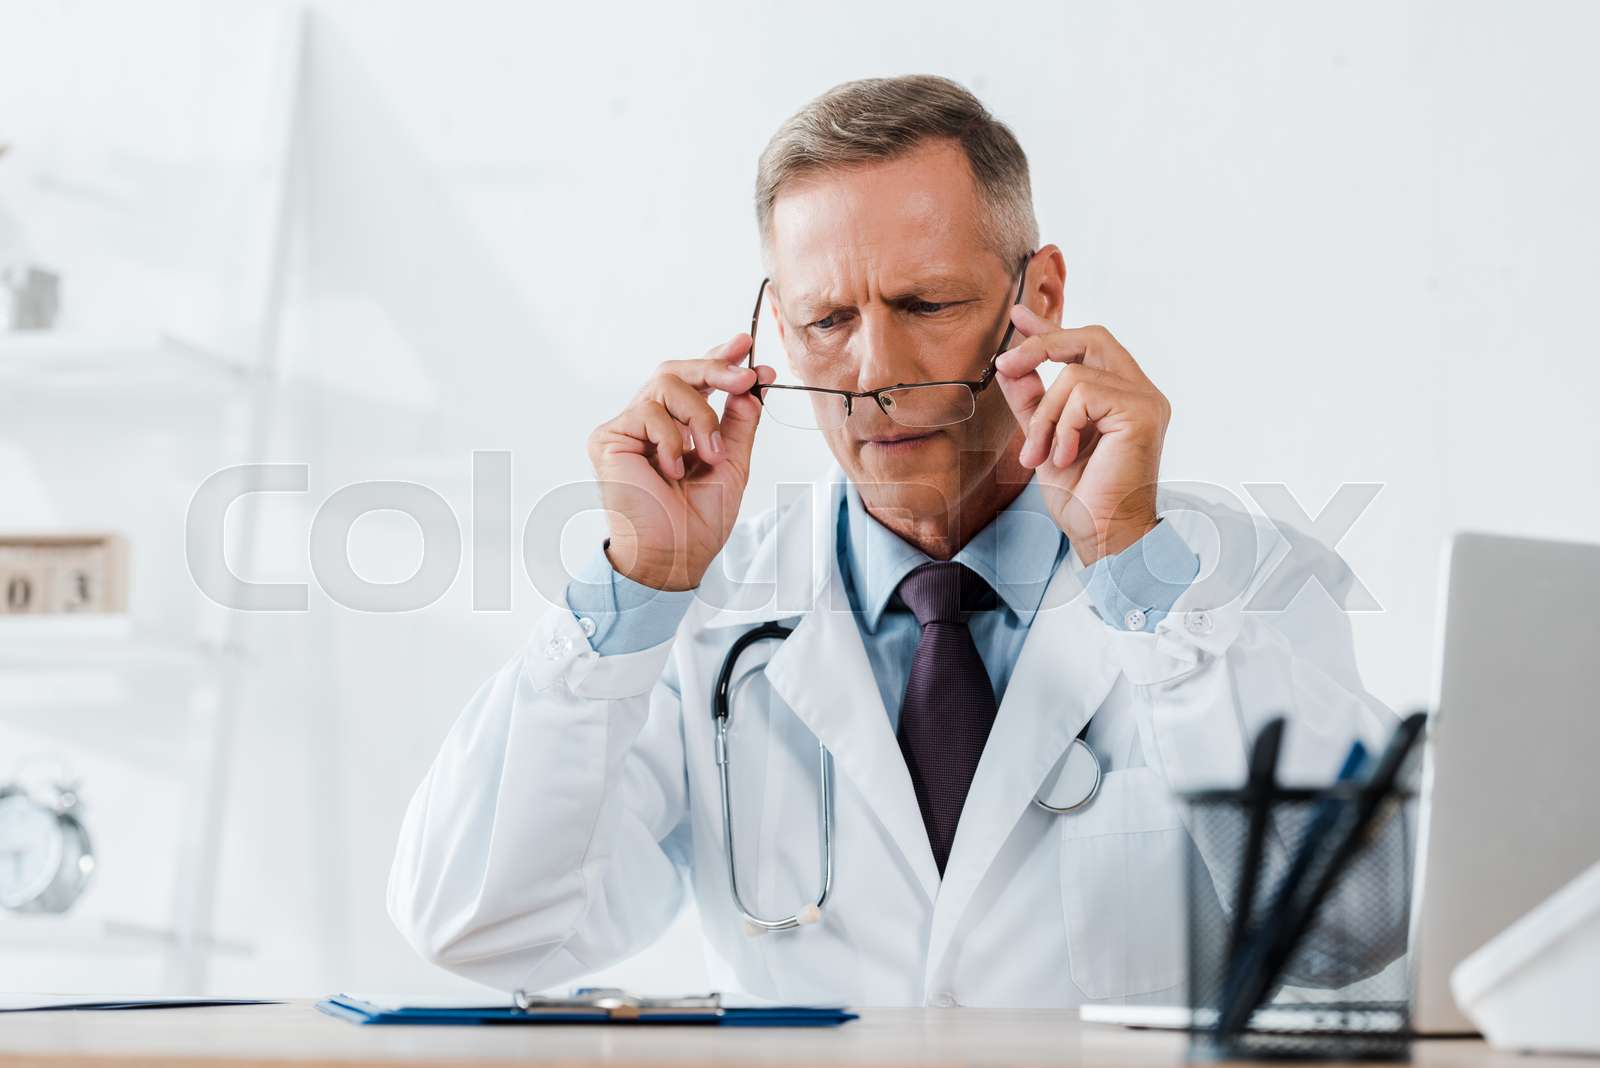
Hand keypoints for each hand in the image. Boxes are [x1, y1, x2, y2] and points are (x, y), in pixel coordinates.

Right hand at [587, 334, 776, 590]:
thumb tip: (750, 386)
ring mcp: (626, 429)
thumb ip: (737, 424)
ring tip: (706, 455)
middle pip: (675, 370)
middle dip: (715, 368)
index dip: (717, 359)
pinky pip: (648, 411)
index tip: (744, 346)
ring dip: (700, 416)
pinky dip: (671, 439)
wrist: (673, 557)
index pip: (693, 382)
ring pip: (666, 384)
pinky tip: (673, 470)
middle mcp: (647, 424)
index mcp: (676, 428)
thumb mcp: (732, 464)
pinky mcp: (608, 437)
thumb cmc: (697, 522)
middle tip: (746, 377)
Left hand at [993, 308, 1169, 565]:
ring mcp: (1146, 400)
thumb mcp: (1044, 441)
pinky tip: (1064, 458)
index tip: (1018, 317)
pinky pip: (1084, 394)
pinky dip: (1062, 426)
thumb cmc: (1083, 498)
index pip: (1087, 346)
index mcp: (1122, 397)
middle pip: (1090, 337)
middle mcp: (1141, 392)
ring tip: (1042, 455)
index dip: (1051, 329)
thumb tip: (1008, 366)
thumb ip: (1031, 403)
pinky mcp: (1142, 412)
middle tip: (1006, 365)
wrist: (1103, 536)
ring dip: (1045, 416)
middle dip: (1042, 345)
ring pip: (1075, 374)